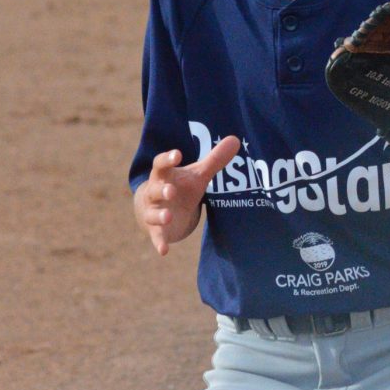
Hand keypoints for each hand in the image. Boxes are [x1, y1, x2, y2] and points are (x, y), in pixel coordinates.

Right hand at [134, 136, 239, 255]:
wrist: (161, 207)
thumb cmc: (180, 186)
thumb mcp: (198, 174)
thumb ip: (215, 159)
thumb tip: (236, 139)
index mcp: (164, 176)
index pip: (161, 164)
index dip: (168, 159)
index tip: (177, 154)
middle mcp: (155, 193)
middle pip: (154, 189)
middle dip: (162, 190)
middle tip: (171, 191)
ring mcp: (154, 212)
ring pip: (152, 213)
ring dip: (160, 215)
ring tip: (169, 216)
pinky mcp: (157, 230)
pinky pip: (156, 236)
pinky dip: (159, 242)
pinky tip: (164, 250)